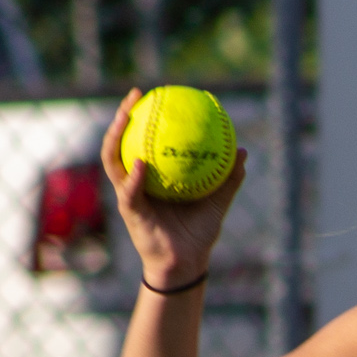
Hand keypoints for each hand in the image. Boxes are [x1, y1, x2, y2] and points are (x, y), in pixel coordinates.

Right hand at [101, 87, 249, 288]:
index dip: (144, 116)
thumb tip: (242, 150)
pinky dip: (134, 176)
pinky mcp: (129, 211)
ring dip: (116, 136)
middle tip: (135, 94)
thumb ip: (228, 177)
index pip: (143, 139)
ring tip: (126, 116)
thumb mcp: (218, 201)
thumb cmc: (198, 233)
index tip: (155, 93)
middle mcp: (135, 181)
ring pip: (113, 160)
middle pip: (120, 141)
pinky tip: (141, 161)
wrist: (186, 263)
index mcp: (152, 176)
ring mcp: (128, 195)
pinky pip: (129, 190)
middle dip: (122, 116)